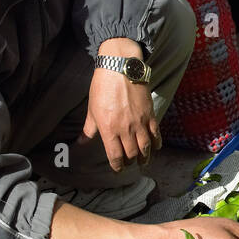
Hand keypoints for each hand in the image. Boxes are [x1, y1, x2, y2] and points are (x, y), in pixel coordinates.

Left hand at [81, 41, 159, 171]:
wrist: (120, 68)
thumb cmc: (102, 87)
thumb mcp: (92, 109)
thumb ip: (89, 128)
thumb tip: (81, 142)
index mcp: (108, 129)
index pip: (115, 155)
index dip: (117, 166)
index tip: (118, 169)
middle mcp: (125, 129)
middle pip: (131, 154)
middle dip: (130, 162)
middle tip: (130, 163)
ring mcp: (139, 123)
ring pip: (145, 148)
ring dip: (145, 157)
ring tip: (144, 162)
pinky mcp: (150, 115)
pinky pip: (156, 134)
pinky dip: (156, 143)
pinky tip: (155, 148)